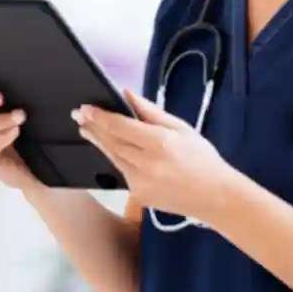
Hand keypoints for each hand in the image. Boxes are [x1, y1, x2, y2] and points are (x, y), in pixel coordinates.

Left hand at [73, 88, 239, 225]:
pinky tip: (108, 148)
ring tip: (86, 129)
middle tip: (78, 115)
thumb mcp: (182, 128)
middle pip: (111, 142)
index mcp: (159, 143)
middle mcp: (146, 164)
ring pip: (112, 157)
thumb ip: (151, 112)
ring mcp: (140, 182)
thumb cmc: (202, 159)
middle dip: (93, 127)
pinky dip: (114, 158)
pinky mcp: (138, 195)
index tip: (85, 108)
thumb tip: (127, 95)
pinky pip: (121, 171)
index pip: (120, 126)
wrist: (214, 197)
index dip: (100, 116)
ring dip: (98, 142)